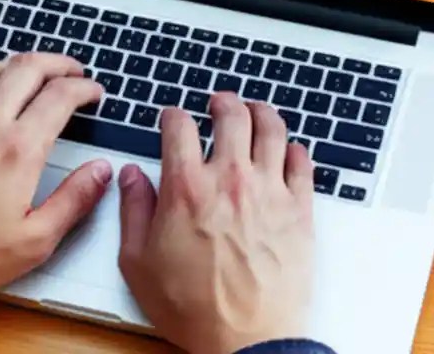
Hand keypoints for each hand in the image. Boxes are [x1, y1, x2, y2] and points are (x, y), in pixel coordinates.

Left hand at [0, 54, 112, 305]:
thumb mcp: (34, 241)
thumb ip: (74, 201)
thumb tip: (102, 172)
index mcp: (19, 149)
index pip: (60, 96)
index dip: (84, 88)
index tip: (94, 92)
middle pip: (27, 68)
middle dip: (56, 63)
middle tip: (71, 71)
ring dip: (16, 66)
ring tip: (29, 75)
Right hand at [118, 93, 315, 353]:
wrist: (247, 338)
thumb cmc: (194, 308)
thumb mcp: (138, 263)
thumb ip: (133, 211)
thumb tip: (130, 178)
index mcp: (186, 188)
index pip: (179, 127)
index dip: (172, 116)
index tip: (172, 118)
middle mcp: (230, 179)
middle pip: (231, 115)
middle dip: (222, 102)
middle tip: (219, 102)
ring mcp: (269, 191)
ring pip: (272, 129)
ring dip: (261, 112)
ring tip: (255, 110)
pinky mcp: (299, 209)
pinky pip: (302, 163)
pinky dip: (294, 149)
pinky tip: (288, 150)